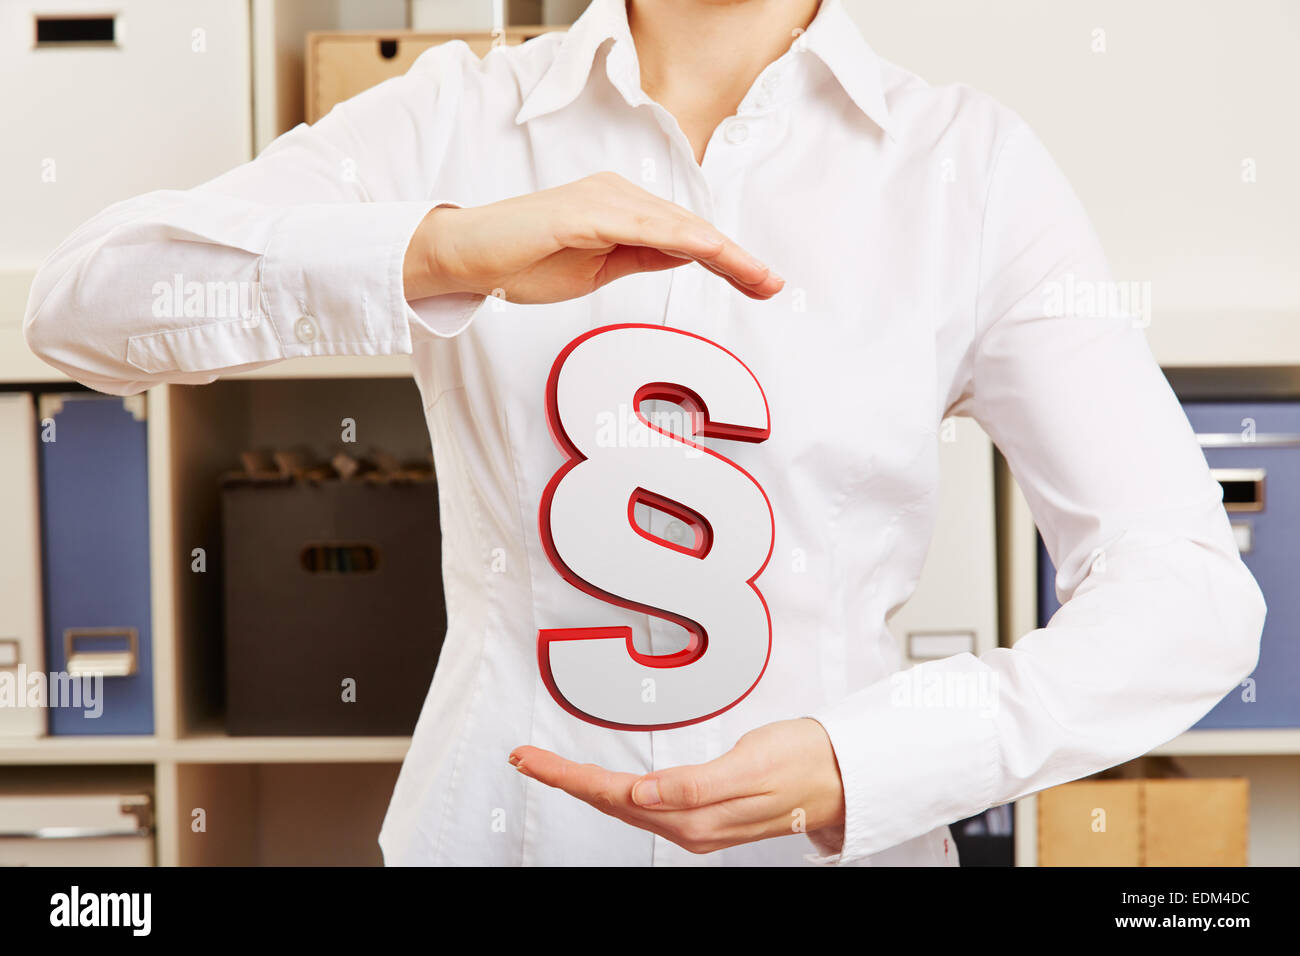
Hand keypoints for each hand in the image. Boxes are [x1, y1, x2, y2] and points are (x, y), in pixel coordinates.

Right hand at [402, 172, 782, 303]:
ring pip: (677, 226)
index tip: (762, 283)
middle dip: (737, 259)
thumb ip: (639, 258)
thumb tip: (681, 257)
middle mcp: (617, 196)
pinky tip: (709, 252)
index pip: (686, 236)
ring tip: (756, 275)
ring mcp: (602, 200)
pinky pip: (644, 227)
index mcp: (621, 210)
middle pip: (690, 229)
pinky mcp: (584, 211)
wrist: (468, 256)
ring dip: (721, 251)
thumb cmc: (524, 261)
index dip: (728, 260)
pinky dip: (682, 240)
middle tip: (773, 284)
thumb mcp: (598, 269)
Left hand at [508, 718, 844, 854]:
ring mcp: (695, 821)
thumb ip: (695, 785)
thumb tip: (644, 795)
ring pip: (624, 805)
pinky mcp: (704, 811)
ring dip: (584, 785)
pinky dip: (614, 790)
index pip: (614, 795)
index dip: (568, 777)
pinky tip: (604, 784)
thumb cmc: (802, 763)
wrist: (840, 775)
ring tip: (550, 767)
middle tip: (525, 758)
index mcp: (694, 816)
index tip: (532, 760)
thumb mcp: (751, 766)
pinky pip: (645, 804)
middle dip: (564, 780)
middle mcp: (688, 825)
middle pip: (610, 802)